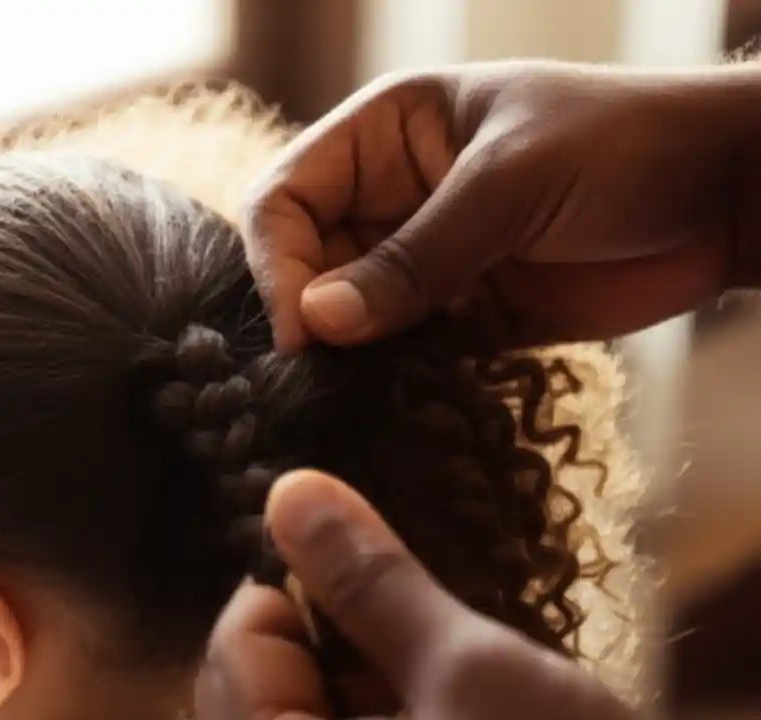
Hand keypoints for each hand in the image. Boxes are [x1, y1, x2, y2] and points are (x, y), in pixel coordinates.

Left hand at [195, 469, 634, 719]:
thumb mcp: (472, 672)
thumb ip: (371, 584)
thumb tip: (290, 490)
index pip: (234, 653)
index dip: (293, 591)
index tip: (364, 565)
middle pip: (257, 697)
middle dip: (327, 645)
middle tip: (412, 624)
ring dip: (358, 688)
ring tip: (441, 673)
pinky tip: (447, 714)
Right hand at [245, 60, 760, 350]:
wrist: (727, 195)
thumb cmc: (625, 144)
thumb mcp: (510, 183)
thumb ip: (415, 255)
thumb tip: (318, 323)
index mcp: (386, 133)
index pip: (287, 195)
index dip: (281, 261)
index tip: (302, 330)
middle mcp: (392, 195)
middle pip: (307, 262)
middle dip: (310, 316)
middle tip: (323, 376)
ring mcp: (427, 258)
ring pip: (349, 315)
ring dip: (349, 356)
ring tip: (354, 397)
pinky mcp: (465, 315)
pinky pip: (404, 351)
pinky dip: (394, 378)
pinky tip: (399, 402)